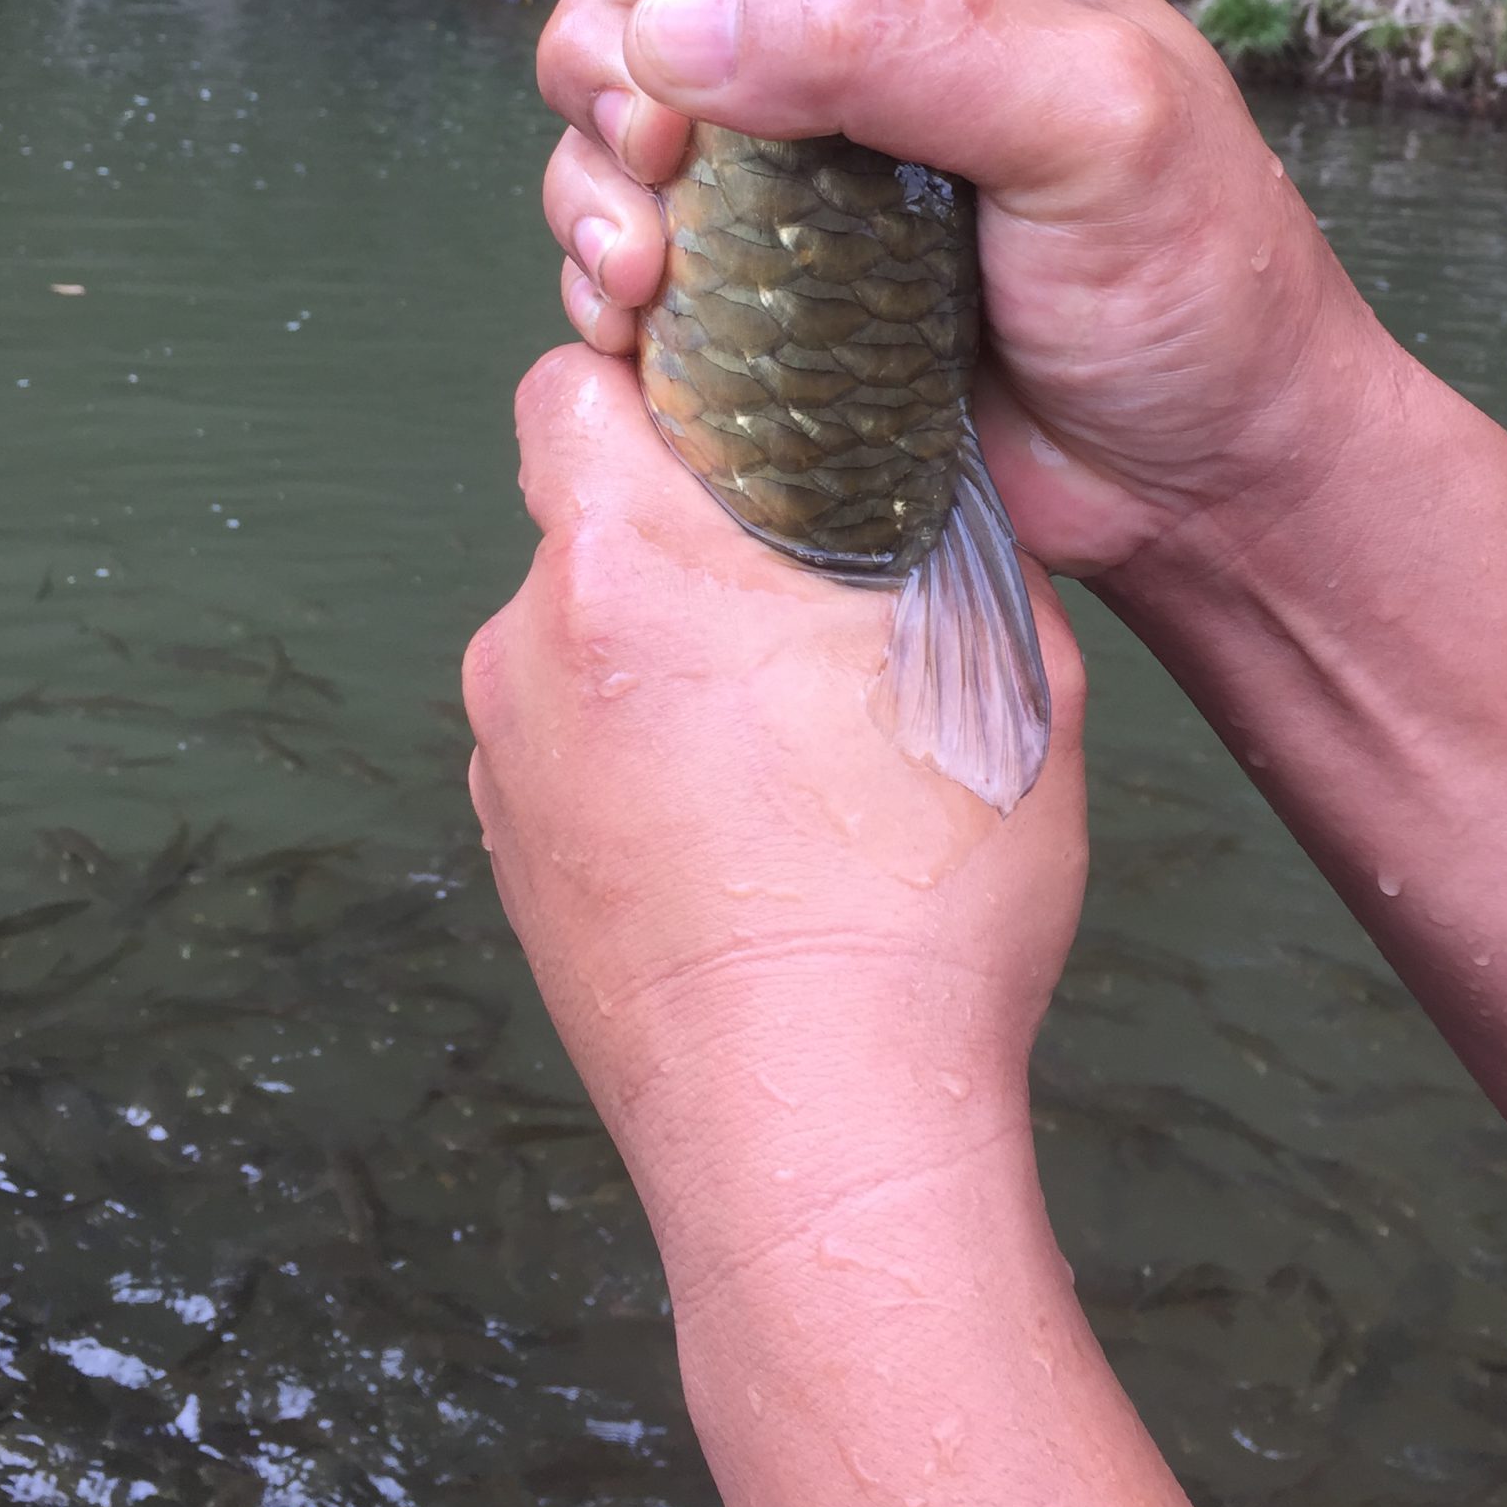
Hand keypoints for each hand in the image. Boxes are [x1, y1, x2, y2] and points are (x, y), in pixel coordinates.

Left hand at [463, 344, 1088, 1291]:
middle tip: (810, 594)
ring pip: (588, 643)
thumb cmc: (914, 892)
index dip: (650, 376)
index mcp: (625, 566)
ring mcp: (512, 768)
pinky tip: (749, 828)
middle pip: (587, 520)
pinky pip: (579, 749)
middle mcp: (530, 650)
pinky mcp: (517, 863)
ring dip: (670, 654)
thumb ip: (937, 525)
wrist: (820, 1130)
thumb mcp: (994, 655)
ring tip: (794, 741)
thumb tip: (917, 463)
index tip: (737, 409)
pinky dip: (646, 755)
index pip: (571, 385)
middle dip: (689, 533)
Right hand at [537, 0, 1393, 580]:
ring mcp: (799, 180)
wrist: (1206, 483)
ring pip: (621, 132)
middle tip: (655, 149)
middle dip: (610, 58)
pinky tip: (640, 322)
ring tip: (647, 268)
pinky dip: (607, 283)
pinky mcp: (768, 299)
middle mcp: (851, 53)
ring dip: (593, 185)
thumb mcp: (1097, 117)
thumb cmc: (1198, 280)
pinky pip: (636, 263)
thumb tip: (682, 29)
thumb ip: (908, 36)